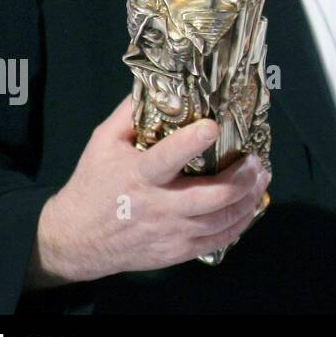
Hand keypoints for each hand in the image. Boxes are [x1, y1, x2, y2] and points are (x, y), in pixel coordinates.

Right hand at [26, 96, 270, 287]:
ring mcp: (169, 233)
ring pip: (220, 221)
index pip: (168, 158)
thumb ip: (130, 114)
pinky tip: (250, 205)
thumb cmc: (93, 184)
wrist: (74, 240)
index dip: (192, 142)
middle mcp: (158, 207)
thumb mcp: (103, 142)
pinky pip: (217, 242)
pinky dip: (240, 224)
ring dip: (248, 199)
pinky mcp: (176, 252)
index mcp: (139, 176)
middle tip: (255, 160)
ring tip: (260, 178)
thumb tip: (159, 84)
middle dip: (241, 178)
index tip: (214, 126)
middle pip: (210, 197)